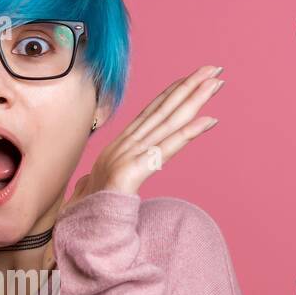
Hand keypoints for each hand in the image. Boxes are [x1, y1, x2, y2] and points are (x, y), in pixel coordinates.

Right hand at [60, 64, 222, 216]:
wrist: (78, 226)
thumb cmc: (94, 207)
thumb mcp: (111, 181)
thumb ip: (125, 170)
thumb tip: (135, 167)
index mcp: (122, 144)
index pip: (151, 112)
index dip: (172, 92)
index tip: (192, 77)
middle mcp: (127, 144)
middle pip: (163, 110)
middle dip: (189, 86)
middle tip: (215, 68)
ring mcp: (129, 155)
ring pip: (168, 122)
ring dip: (194, 100)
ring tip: (216, 83)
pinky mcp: (133, 172)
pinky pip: (167, 150)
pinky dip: (188, 133)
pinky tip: (209, 120)